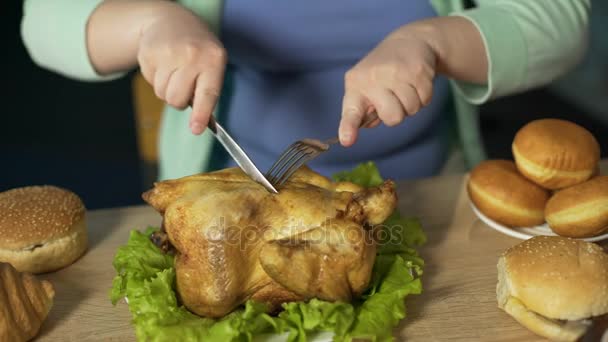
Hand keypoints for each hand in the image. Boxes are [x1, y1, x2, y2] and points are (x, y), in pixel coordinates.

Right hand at [137, 6, 226, 134]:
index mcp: (214, 60)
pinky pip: (150, 81)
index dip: (201, 114)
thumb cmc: (197, 50)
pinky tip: (162, 62)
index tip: (196, 129)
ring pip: (161, 93)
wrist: (171, 20)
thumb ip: (207, 91)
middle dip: (178, 100)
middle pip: (177, 99)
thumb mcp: (212, 64)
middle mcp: (192, 55)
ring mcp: (169, 53)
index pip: (207, 93)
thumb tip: (199, 125)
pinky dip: (154, 77)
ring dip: (166, 88)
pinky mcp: (149, 52)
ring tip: (173, 70)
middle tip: (183, 85)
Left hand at [338, 25, 437, 146]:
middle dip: (398, 113)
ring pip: (411, 109)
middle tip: (394, 97)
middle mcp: (373, 77)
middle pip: (393, 117)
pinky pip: (425, 100)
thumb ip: (364, 112)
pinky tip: (415, 82)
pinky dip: (423, 96)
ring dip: (411, 104)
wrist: (409, 41)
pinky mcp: (418, 70)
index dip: (348, 127)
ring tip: (405, 87)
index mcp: (355, 85)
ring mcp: (396, 72)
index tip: (347, 140)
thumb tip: (364, 128)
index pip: (351, 112)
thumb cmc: (382, 73)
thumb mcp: (365, 88)